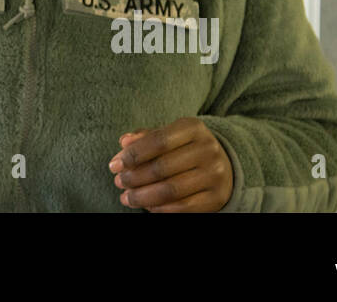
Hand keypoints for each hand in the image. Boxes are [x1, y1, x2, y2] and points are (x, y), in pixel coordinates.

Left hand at [109, 116, 232, 211]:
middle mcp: (208, 149)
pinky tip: (146, 207)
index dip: (133, 154)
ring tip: (127, 197)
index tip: (114, 165)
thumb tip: (124, 142)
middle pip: (162, 167)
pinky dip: (160, 209)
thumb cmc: (184, 148)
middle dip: (134, 178)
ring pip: (170, 190)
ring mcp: (215, 174)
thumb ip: (145, 137)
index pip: (158, 140)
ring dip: (142, 197)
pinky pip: (183, 207)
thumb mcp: (168, 136)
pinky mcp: (217, 197)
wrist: (222, 165)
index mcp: (193, 128)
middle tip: (119, 182)